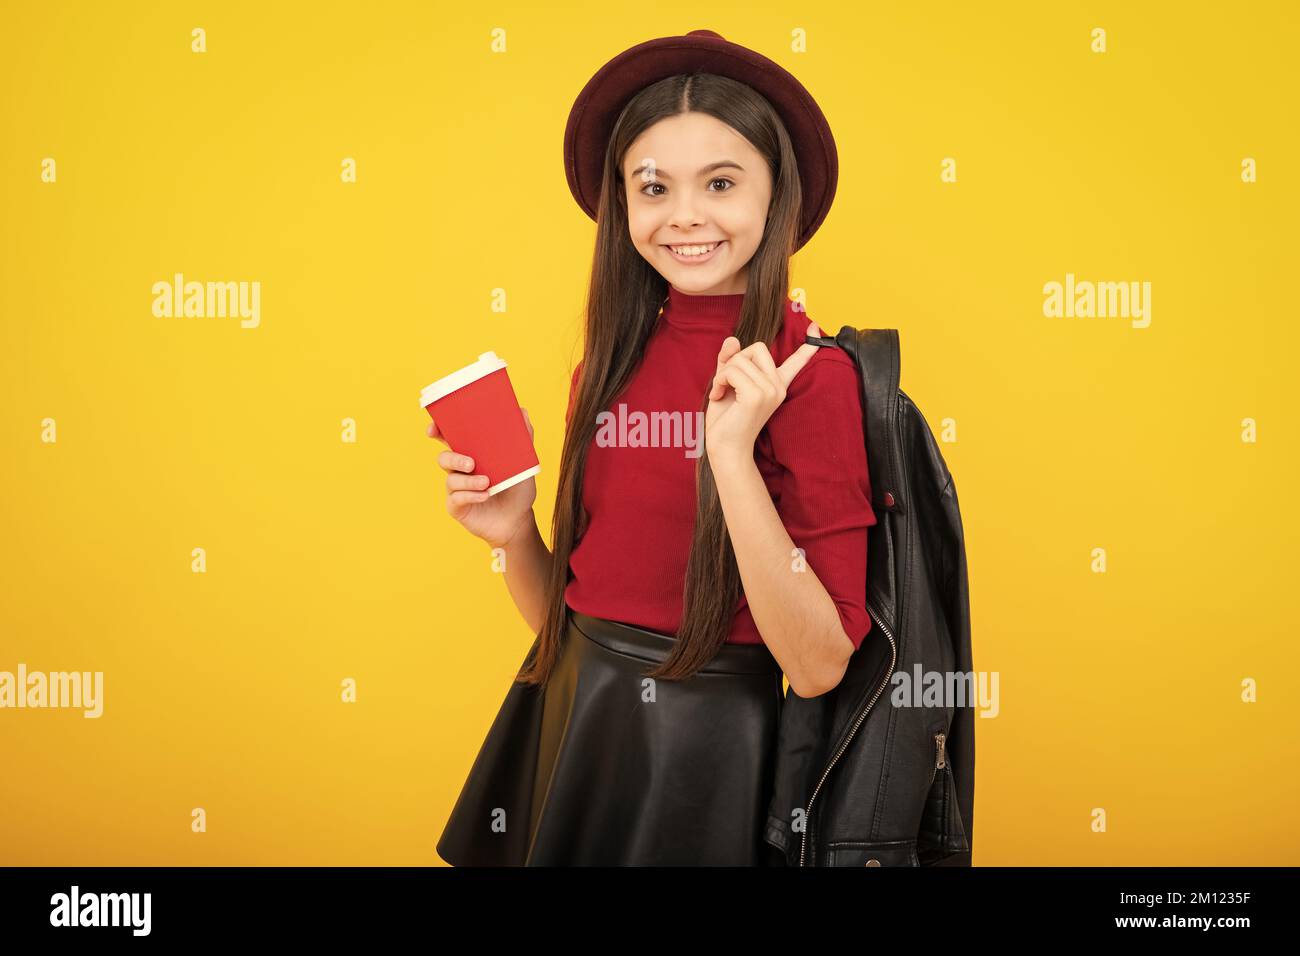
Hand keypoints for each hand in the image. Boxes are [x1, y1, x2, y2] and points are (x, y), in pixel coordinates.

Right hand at [427, 407, 537, 549]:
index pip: (448, 439)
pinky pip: (456, 499)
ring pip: (451, 479)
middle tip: (471, 463)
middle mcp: (459, 470)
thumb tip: (522, 411)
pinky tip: (485, 496)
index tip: (433, 429)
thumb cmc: (517, 489)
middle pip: (444, 457)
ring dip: (468, 480)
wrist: (519, 520)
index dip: (437, 431)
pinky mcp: (457, 507)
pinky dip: (471, 495)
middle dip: (454, 458)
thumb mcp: (523, 462)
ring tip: (486, 482)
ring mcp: (456, 489)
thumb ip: (523, 437)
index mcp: (470, 454)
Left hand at [704, 321, 820, 468]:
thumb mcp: (726, 383)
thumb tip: (732, 339)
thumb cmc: (725, 418)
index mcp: (776, 385)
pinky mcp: (757, 395)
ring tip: (721, 392)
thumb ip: (730, 360)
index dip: (806, 347)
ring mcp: (770, 391)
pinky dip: (719, 380)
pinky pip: (732, 370)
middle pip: (757, 347)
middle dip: (735, 360)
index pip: (795, 362)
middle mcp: (777, 387)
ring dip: (723, 374)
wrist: (724, 447)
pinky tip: (718, 396)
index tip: (817, 329)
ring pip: (740, 359)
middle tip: (727, 383)